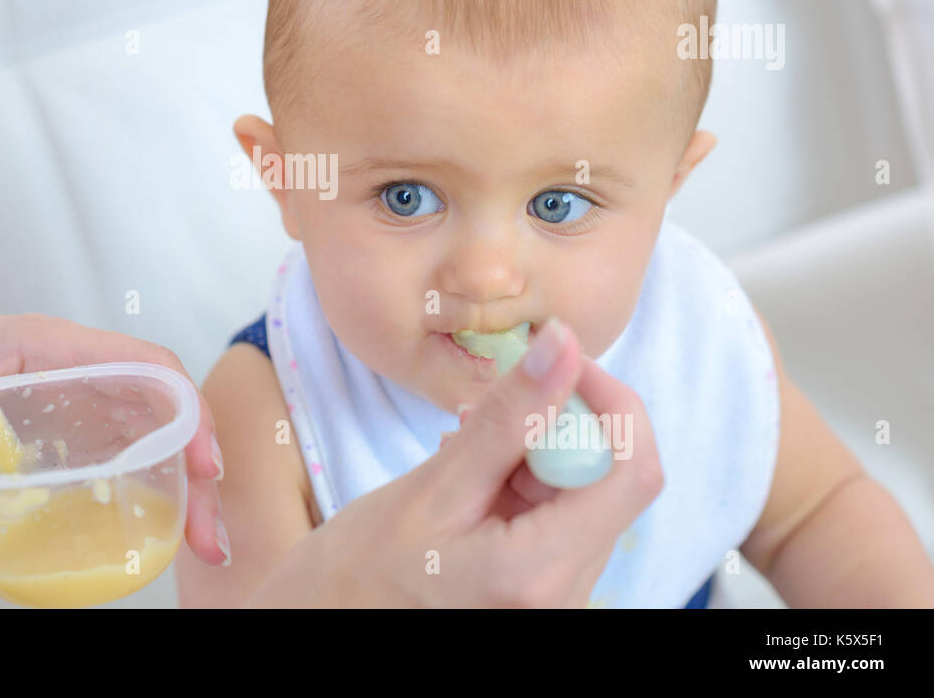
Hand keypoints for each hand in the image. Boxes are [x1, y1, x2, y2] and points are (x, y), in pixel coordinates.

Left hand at [0, 297, 229, 566]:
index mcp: (57, 345)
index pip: (147, 367)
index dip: (186, 411)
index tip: (202, 464)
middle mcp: (81, 368)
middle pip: (166, 409)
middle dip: (198, 469)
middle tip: (208, 536)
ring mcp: (81, 396)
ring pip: (157, 433)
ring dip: (186, 484)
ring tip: (201, 542)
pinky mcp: (72, 425)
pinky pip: (130, 450)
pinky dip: (155, 485)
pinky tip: (161, 526)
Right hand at [248, 319, 662, 605]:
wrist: (329, 619)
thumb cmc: (362, 568)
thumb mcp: (433, 486)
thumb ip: (508, 416)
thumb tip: (566, 345)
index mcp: (543, 572)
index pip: (633, 471)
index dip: (610, 402)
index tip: (557, 363)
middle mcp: (567, 594)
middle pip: (610, 479)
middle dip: (560, 427)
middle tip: (484, 411)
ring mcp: (558, 595)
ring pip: (584, 494)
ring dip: (536, 453)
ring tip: (465, 451)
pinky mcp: (544, 588)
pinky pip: (560, 516)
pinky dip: (524, 482)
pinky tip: (473, 481)